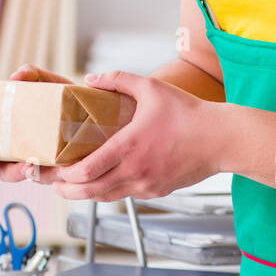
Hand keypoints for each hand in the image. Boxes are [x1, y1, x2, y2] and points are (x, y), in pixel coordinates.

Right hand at [0, 64, 73, 184]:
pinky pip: (55, 176)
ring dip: (28, 174)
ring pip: (30, 177)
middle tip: (14, 167)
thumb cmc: (69, 96)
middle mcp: (27, 151)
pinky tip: (56, 166)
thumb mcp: (50, 83)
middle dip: (6, 173)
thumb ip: (33, 75)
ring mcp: (46, 161)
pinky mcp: (65, 165)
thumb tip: (16, 76)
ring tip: (33, 167)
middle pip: (6, 171)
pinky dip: (53, 173)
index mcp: (15, 134)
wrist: (101, 106)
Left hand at [52, 70, 220, 201]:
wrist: (221, 139)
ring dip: (86, 194)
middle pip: (90, 191)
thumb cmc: (188, 113)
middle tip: (54, 184)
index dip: (66, 176)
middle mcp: (135, 171)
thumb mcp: (151, 88)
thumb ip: (118, 79)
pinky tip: (104, 181)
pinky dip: (110, 191)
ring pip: (107, 197)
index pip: (87, 171)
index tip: (54, 171)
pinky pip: (126, 195)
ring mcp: (146, 184)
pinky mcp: (157, 190)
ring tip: (72, 186)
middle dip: (67, 190)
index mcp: (129, 147)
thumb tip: (90, 78)